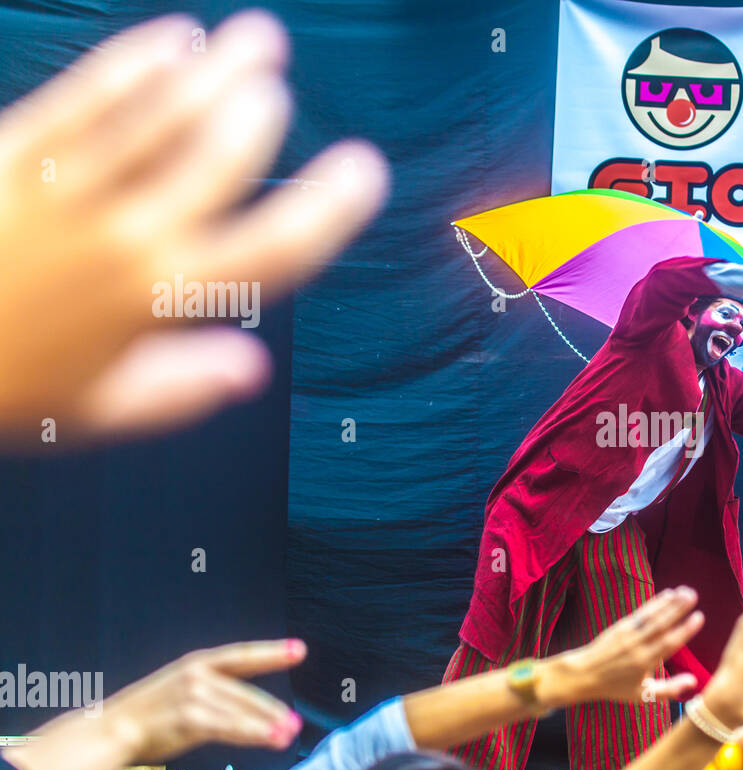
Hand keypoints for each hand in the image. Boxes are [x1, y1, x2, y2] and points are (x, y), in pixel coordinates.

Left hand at [0, 11, 388, 444]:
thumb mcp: (96, 412)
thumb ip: (180, 389)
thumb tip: (250, 369)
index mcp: (157, 302)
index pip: (272, 247)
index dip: (328, 207)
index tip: (362, 172)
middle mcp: (123, 236)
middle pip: (217, 157)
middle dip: (259, 111)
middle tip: (281, 79)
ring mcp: (67, 190)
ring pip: (161, 115)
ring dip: (215, 72)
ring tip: (255, 39)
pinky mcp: (14, 154)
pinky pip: (89, 97)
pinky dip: (136, 65)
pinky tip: (170, 41)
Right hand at [108, 639, 307, 761]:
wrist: (110, 730)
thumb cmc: (149, 715)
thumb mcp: (181, 690)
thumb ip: (214, 691)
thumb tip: (254, 708)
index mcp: (197, 663)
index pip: (242, 655)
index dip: (272, 652)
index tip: (300, 649)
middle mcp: (197, 675)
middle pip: (246, 692)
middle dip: (272, 709)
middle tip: (295, 721)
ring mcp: (193, 695)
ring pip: (240, 711)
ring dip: (267, 725)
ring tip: (288, 734)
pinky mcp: (188, 718)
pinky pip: (228, 727)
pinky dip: (252, 733)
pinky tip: (270, 739)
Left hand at [540, 586, 702, 705]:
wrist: (583, 674)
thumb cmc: (615, 687)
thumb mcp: (643, 695)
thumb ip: (670, 689)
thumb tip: (694, 681)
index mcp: (644, 662)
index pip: (668, 644)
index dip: (685, 630)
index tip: (699, 617)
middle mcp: (637, 645)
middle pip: (660, 624)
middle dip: (678, 609)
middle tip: (694, 595)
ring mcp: (628, 634)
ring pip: (651, 615)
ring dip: (669, 602)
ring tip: (685, 591)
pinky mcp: (621, 626)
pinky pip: (641, 612)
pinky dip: (655, 603)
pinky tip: (667, 594)